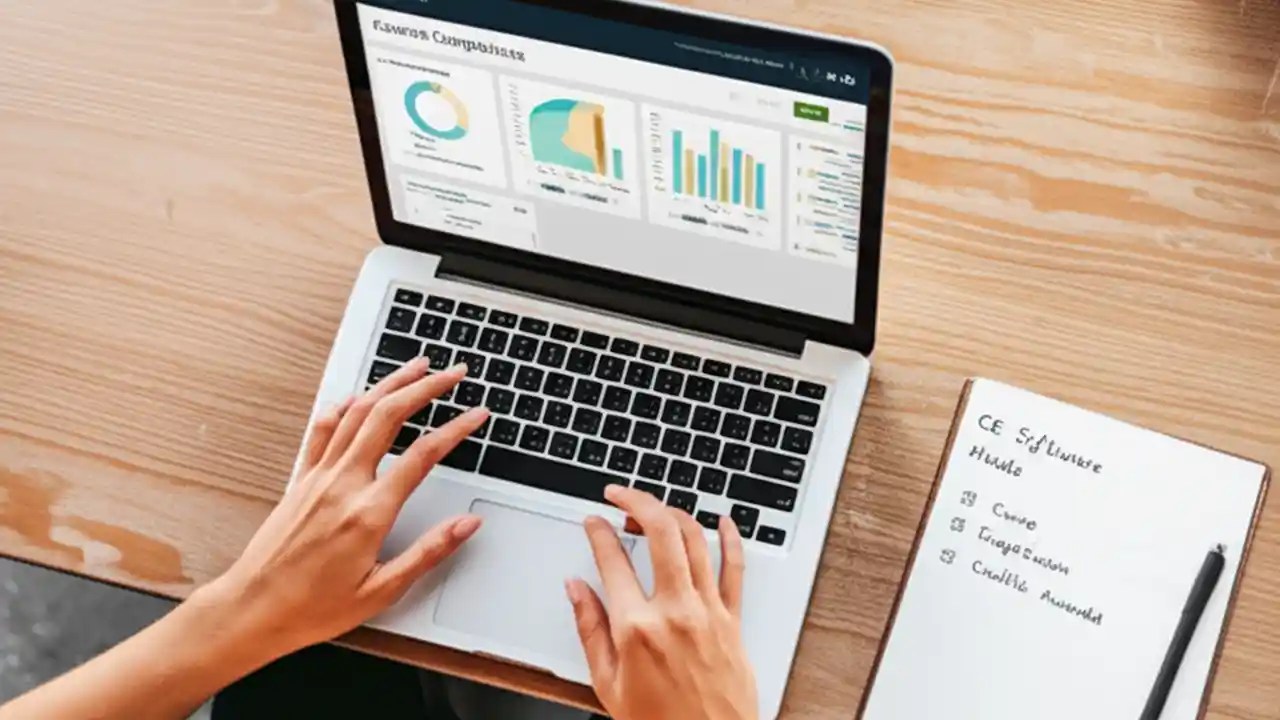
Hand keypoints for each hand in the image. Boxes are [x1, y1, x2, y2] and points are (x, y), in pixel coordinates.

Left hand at [206, 358, 487, 657]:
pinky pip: (323, 428)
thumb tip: (467, 525)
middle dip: (426, 387)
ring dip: (389, 383)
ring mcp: (318, 476)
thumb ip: (429, 552)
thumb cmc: (314, 607)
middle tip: (453, 374)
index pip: (424, 455)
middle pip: (389, 416)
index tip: (478, 414)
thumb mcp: (383, 590)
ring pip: (357, 412)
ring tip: (416, 367)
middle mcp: (342, 484)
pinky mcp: (301, 478)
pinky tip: (358, 396)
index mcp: (368, 512)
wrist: (253, 609)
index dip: (457, 428)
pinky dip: (345, 405)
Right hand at [567, 486, 757, 719]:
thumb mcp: (607, 683)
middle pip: (660, 532)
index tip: (592, 522)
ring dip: (674, 513)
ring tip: (655, 510)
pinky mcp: (733, 621)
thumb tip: (576, 588)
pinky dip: (730, 538)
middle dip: (637, 501)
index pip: (612, 560)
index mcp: (636, 629)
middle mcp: (675, 612)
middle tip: (620, 494)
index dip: (598, 532)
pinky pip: (736, 568)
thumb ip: (590, 629)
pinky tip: (723, 521)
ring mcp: (708, 612)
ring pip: (695, 540)